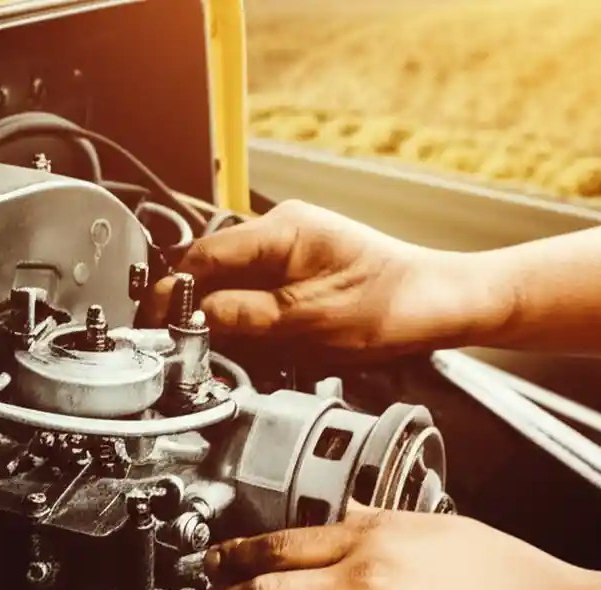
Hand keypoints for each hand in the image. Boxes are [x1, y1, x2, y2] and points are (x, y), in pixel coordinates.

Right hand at [144, 200, 514, 359]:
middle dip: (192, 306)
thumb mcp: (309, 320)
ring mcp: (291, 250)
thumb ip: (245, 317)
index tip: (155, 323)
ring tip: (217, 348)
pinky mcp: (300, 273)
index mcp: (282, 229)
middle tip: (180, 343)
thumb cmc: (395, 306)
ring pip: (231, 283)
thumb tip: (192, 317)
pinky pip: (255, 294)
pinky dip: (245, 320)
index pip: (203, 255)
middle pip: (212, 268)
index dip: (172, 291)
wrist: (445, 306)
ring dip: (220, 316)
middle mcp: (282, 230)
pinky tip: (250, 344)